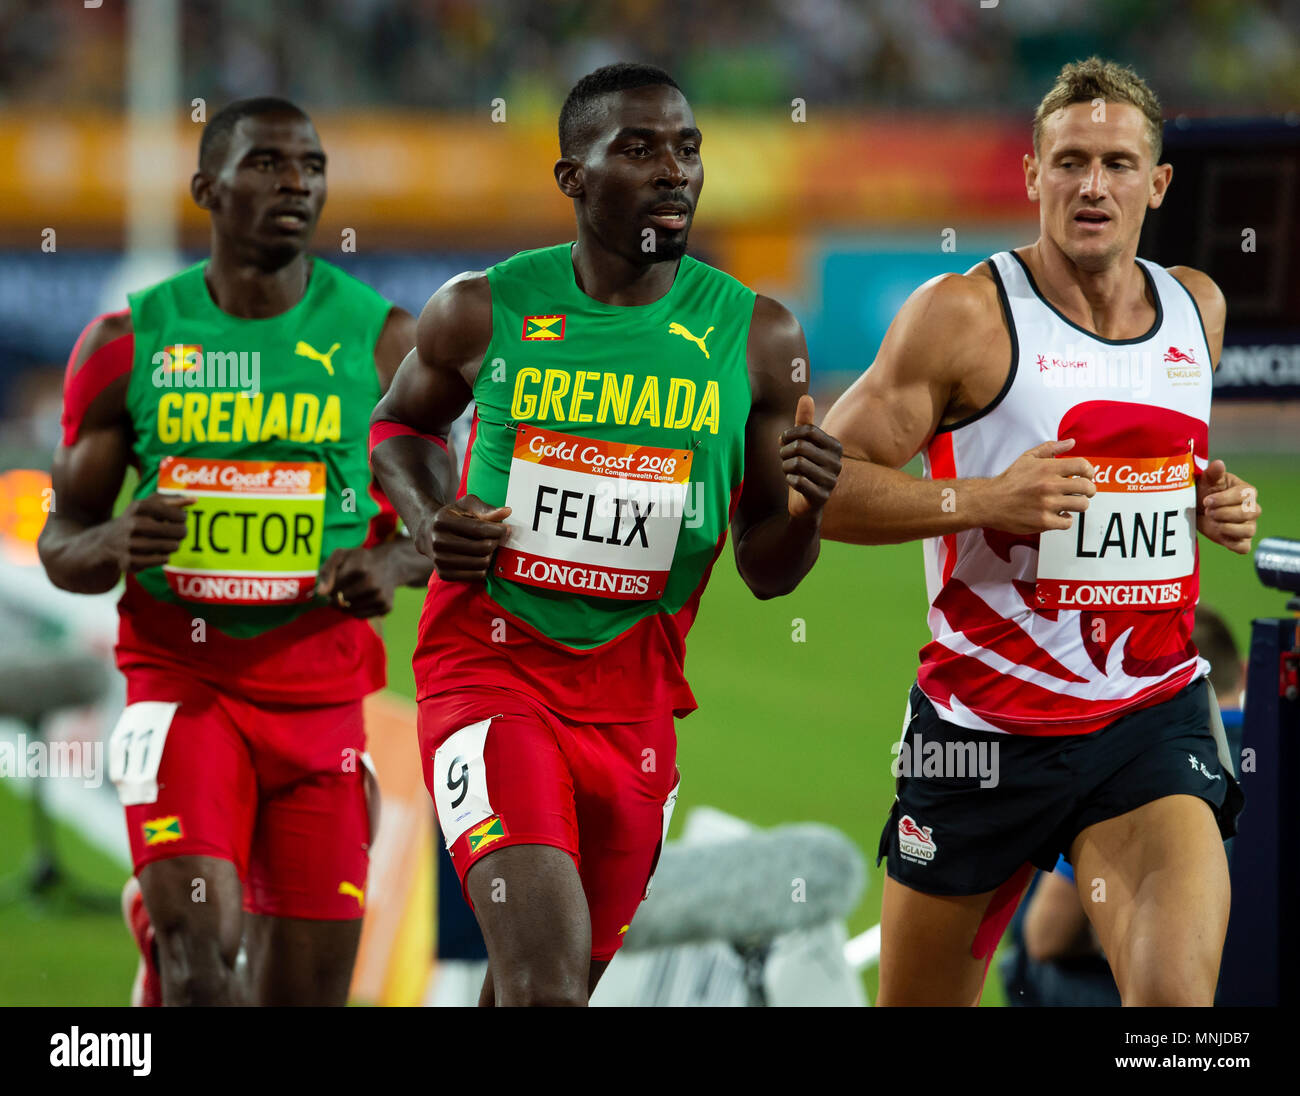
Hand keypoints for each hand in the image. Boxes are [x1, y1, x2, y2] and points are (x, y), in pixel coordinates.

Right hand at [108, 491, 193, 571]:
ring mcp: (130, 544)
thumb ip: (172, 500)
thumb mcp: (148, 505)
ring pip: (170, 546)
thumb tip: (194, 500)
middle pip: (177, 531)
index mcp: (139, 507)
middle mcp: (133, 524)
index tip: (181, 518)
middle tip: (180, 532)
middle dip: (182, 532)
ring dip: (174, 545)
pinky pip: (161, 560)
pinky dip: (165, 557)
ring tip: (170, 542)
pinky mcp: (129, 561)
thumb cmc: (137, 520)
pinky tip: (161, 553)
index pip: (175, 512)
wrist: (107, 542)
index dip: (182, 517)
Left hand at [316, 545, 399, 616]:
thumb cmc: (360, 560)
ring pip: (349, 610)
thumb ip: (327, 571)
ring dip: (344, 605)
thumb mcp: (341, 555)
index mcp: (359, 568)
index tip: (334, 583)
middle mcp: (372, 583)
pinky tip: (361, 599)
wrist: (390, 565)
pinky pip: (360, 616)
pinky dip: (356, 610)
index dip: (329, 588)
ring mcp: (380, 596)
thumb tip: (321, 593)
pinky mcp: (386, 606)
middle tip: (340, 590)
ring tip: (350, 594)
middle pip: (340, 601)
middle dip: (335, 598)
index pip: (332, 588)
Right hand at [414, 494, 511, 580]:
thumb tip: (507, 511)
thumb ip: (486, 508)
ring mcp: (439, 560)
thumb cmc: (453, 517)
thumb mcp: (466, 505)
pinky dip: (483, 568)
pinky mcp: (444, 574)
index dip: (498, 530)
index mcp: (443, 521)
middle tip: (495, 538)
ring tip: (487, 548)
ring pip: (481, 563)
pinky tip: (480, 558)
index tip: (506, 529)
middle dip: (495, 542)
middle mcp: (438, 542)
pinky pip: (476, 576)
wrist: (428, 533)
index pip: (479, 529)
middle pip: (483, 548)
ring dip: (490, 556)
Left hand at [782, 395, 842, 517]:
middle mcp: (837, 463)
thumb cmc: (804, 469)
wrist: (805, 503)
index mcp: (835, 446)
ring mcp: (831, 481)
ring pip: (797, 464)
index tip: (783, 441)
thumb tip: (805, 396)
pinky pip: (798, 481)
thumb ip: (804, 422)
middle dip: (785, 452)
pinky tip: (792, 482)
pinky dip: (789, 480)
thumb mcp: (803, 445)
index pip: (808, 431)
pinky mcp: (822, 496)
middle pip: (800, 447)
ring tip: (787, 470)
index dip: (789, 434)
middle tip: (783, 458)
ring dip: (785, 467)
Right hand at [986, 438, 1095, 533]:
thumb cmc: (1010, 480)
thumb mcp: (1027, 458)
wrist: (989, 501)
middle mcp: (1049, 485)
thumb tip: (1071, 442)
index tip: (1087, 476)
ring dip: (1079, 504)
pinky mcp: (1043, 522)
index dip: (1089, 471)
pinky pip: (1067, 522)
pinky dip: (1065, 519)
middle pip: (1087, 487)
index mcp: (1047, 468)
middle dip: (1089, 490)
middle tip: (1084, 492)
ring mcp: (1047, 505)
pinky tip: (1058, 514)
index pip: (1082, 466)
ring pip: (1081, 505)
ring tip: (1071, 503)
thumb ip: (1050, 448)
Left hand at [1198, 459, 1259, 554]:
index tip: (1207, 501)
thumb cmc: (1205, 491)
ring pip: (1248, 531)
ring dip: (1227, 528)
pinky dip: (1232, 544)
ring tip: (1213, 522)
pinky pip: (1243, 547)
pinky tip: (1219, 535)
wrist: (1197, 510)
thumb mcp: (1207, 480)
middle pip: (1248, 514)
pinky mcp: (1241, 541)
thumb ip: (1213, 473)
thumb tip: (1219, 464)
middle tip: (1208, 511)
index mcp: (1247, 492)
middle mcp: (1252, 509)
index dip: (1223, 500)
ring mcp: (1248, 526)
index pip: (1244, 496)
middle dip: (1224, 513)